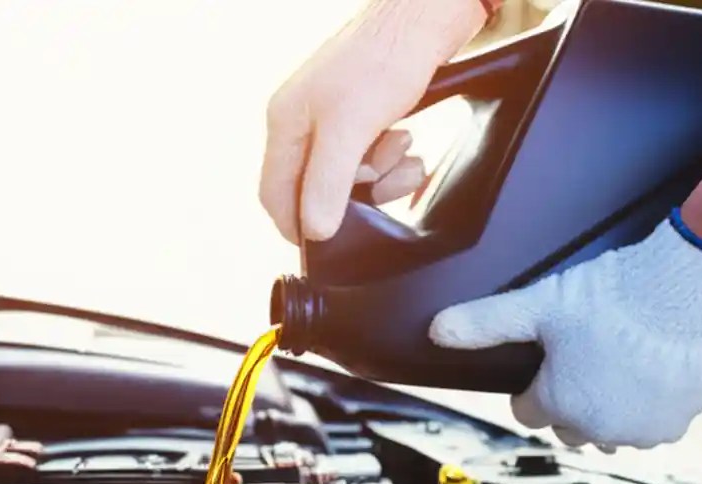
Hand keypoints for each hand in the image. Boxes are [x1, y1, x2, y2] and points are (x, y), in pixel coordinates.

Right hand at [259, 0, 484, 242]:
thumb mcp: (352, 129)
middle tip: (383, 182)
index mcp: (285, 122)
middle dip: (354, 194)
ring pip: (349, 176)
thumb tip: (314, 231)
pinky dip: (392, 157)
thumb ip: (328, 183)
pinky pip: (370, 156)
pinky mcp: (363, 113)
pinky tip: (406, 140)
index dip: (298, 224)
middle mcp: (303, 121)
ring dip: (380, 175)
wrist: (426, 15)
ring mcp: (333, 117)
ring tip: (402, 152)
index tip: (327, 243)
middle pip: (317, 189)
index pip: (275, 194)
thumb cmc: (384, 58)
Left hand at [428, 215, 701, 449]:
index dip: (532, 386)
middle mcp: (597, 429)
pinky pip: (652, 425)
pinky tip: (647, 374)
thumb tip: (438, 329)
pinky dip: (647, 408)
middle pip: (569, 424)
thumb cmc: (611, 298)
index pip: (527, 411)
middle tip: (581, 357)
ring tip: (615, 365)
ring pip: (610, 429)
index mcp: (559, 405)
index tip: (546, 362)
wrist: (683, 290)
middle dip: (570, 399)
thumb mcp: (536, 305)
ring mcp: (639, 430)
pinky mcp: (677, 423)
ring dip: (608, 408)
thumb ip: (484, 322)